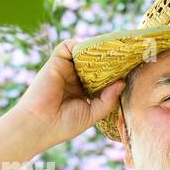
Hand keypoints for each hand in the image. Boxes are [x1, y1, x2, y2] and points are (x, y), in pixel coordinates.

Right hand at [9, 39, 125, 148]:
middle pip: (95, 63)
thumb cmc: (62, 125)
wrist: (38, 124)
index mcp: (83, 92)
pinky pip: (70, 46)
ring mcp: (65, 70)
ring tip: (116, 49)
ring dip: (98, 50)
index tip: (130, 69)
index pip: (102, 77)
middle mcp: (74, 79)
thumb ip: (108, 99)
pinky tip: (97, 50)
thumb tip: (122, 82)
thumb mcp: (92, 113)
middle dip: (110, 59)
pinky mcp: (56, 62)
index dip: (114, 73)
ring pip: (85, 53)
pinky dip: (83, 45)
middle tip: (128, 54)